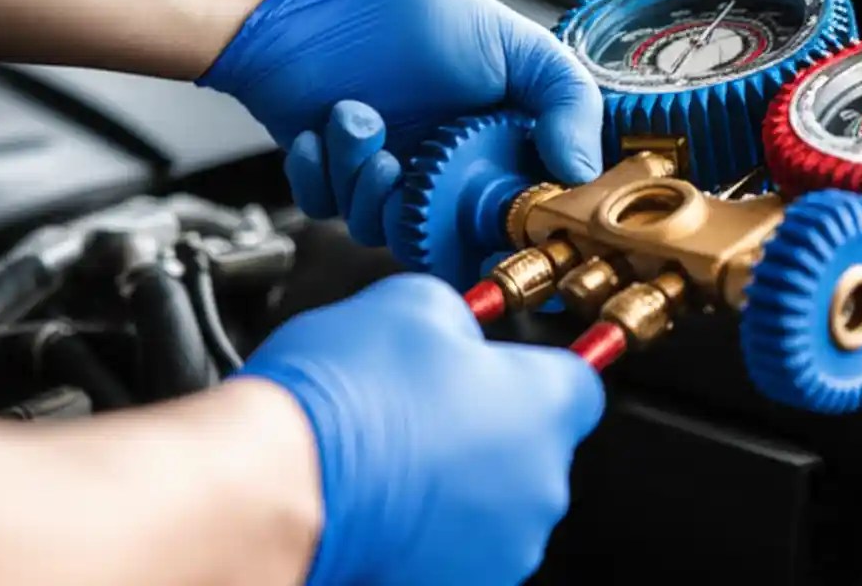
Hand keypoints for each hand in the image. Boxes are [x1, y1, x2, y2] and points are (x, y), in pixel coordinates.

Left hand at [198, 0, 602, 224]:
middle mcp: (443, 173)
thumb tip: (585, 171)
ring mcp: (385, 178)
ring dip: (362, 180)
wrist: (311, 0)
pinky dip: (321, 173)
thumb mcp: (514, 45)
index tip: (503, 231)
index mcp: (496, 149)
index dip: (514, 232)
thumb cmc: (410, 15)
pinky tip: (321, 127)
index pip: (519, 217)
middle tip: (405, 170)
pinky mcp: (330, 178)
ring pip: (377, 230)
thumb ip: (568, 100)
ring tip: (358, 120)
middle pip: (443, 241)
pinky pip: (326, 210)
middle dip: (420, 211)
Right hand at [237, 274, 603, 584]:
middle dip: (488, 426)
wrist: (280, 484)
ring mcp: (501, 548)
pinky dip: (427, 527)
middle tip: (425, 404)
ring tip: (392, 452)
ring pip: (494, 502)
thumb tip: (456, 324)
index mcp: (545, 408)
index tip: (516, 364)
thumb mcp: (408, 304)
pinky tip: (380, 496)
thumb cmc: (343, 400)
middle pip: (533, 446)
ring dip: (459, 480)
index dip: (540, 366)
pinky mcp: (457, 584)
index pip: (581, 380)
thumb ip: (457, 314)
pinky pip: (455, 547)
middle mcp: (539, 486)